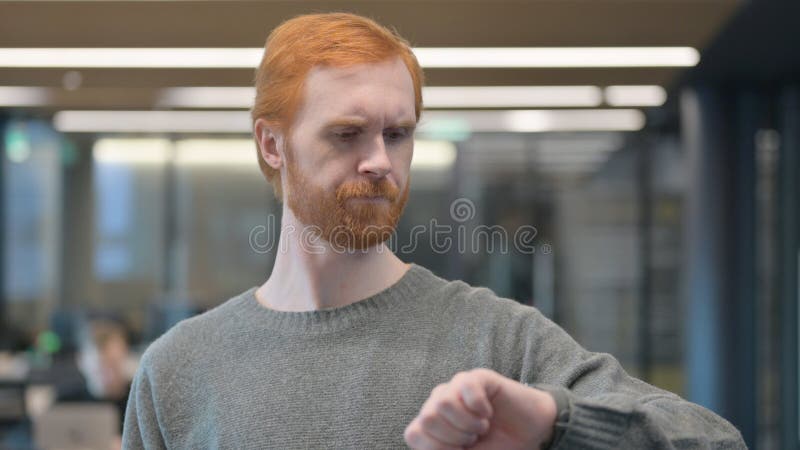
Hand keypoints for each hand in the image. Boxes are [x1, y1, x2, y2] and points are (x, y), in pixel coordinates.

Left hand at [404, 368, 556, 449]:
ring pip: (443, 402)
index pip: (413, 434)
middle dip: (453, 437)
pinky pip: (466, 386)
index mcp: (431, 424)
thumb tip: (431, 447)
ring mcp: (457, 387)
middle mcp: (439, 402)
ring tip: (482, 426)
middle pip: (427, 418)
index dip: (437, 448)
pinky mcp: (478, 377)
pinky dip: (479, 408)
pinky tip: (488, 413)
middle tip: (473, 437)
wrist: (529, 435)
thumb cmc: (496, 447)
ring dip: (468, 423)